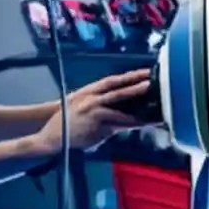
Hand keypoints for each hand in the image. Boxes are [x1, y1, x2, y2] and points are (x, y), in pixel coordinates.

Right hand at [34, 69, 150, 152]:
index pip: (112, 81)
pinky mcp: (97, 129)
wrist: (52, 137)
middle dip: (136, 86)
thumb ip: (97, 100)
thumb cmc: (67, 120)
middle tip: (153, 82)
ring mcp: (94, 115)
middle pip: (118, 91)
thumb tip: (119, 101)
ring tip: (156, 107)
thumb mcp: (79, 103)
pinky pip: (119, 126)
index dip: (129, 75)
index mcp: (88, 91)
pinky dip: (132, 124)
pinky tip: (144, 123)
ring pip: (121, 111)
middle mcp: (91, 100)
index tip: (145, 72)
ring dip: (139, 110)